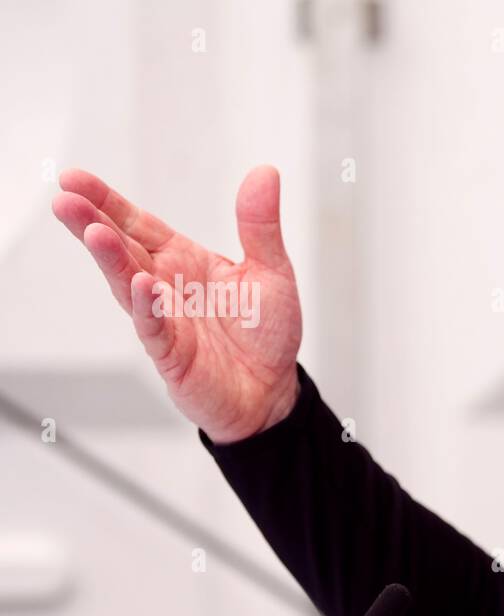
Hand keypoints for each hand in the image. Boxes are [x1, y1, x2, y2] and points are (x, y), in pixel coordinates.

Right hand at [52, 165, 302, 442]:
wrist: (273, 390)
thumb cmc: (265, 332)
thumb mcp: (272, 271)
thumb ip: (261, 225)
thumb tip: (264, 172)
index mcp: (183, 260)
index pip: (138, 225)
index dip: (108, 202)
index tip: (74, 178)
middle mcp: (165, 286)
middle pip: (122, 249)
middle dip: (93, 223)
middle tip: (65, 199)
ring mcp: (164, 320)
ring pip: (129, 285)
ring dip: (112, 260)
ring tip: (94, 233)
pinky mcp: (172, 354)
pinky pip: (155, 328)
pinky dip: (148, 308)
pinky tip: (142, 286)